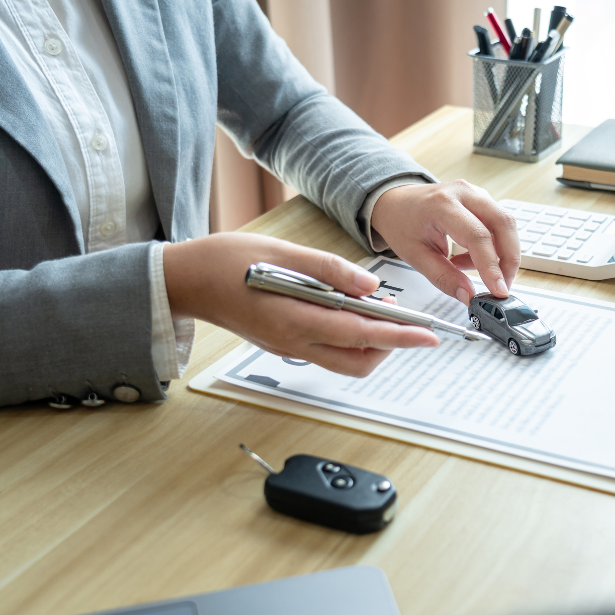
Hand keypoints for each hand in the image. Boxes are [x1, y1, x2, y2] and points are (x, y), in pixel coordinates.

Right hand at [163, 233, 438, 376]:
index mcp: (294, 320)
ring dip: (370, 342)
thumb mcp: (282, 253)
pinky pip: (327, 351)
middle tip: (406, 319)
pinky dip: (349, 337)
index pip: (360, 335)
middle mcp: (293, 342)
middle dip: (390, 345)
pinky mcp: (284, 344)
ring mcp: (288, 348)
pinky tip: (352, 310)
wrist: (186, 280)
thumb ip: (329, 271)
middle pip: (358, 361)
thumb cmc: (226, 261)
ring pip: (344, 360)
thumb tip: (371, 286)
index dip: (399, 337)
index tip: (429, 335)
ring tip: (379, 309)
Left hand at [370, 180, 519, 304]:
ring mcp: (476, 193)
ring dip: (502, 254)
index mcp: (442, 204)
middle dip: (509, 260)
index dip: (492, 266)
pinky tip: (471, 258)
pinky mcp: (483, 200)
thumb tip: (468, 296)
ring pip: (506, 224)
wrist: (396, 202)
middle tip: (502, 286)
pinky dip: (494, 247)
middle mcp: (464, 193)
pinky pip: (499, 224)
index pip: (478, 236)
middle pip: (503, 224)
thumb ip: (444, 278)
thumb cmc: (402, 223)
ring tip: (477, 271)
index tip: (498, 290)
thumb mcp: (416, 256)